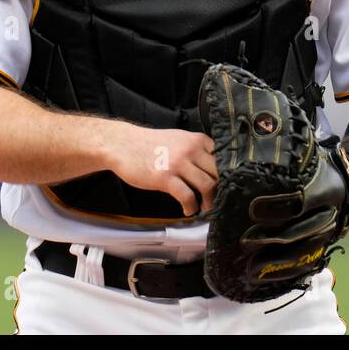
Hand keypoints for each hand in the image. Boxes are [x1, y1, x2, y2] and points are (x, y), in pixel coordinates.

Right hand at [102, 122, 217, 217]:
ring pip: (208, 186)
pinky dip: (191, 207)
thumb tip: (213, 169)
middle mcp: (191, 149)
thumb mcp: (178, 139)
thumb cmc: (149, 144)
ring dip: (209, 202)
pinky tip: (187, 210)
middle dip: (220, 190)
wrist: (122, 144)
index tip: (224, 186)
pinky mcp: (165, 178)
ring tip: (204, 208)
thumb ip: (195, 150)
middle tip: (215, 201)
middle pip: (219, 173)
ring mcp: (178, 163)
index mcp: (196, 139)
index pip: (223, 158)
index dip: (226, 175)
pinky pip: (188, 196)